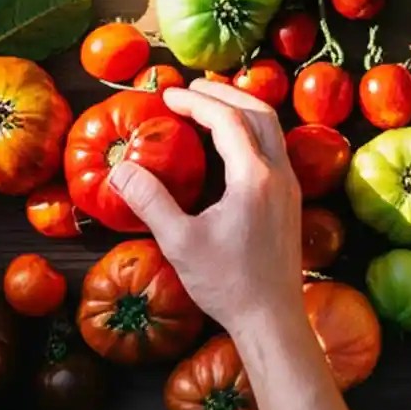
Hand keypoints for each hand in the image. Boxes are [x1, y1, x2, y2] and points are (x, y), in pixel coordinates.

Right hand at [109, 80, 302, 334]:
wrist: (272, 319)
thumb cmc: (227, 284)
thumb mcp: (180, 243)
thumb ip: (150, 201)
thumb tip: (120, 170)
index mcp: (254, 177)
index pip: (227, 120)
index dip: (196, 102)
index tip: (168, 95)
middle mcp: (279, 174)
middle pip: (259, 113)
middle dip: (224, 95)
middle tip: (191, 90)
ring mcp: (290, 187)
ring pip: (272, 130)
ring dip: (241, 110)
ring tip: (210, 106)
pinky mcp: (290, 202)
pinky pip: (274, 149)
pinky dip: (252, 132)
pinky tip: (230, 145)